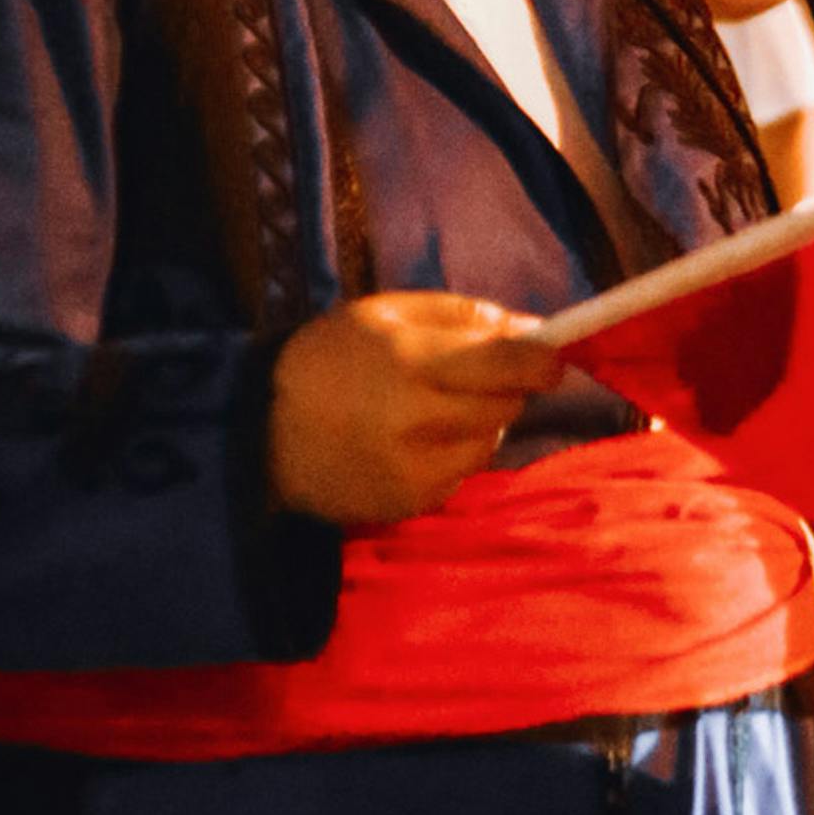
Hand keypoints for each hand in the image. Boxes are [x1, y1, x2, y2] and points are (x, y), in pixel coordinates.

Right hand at [266, 290, 561, 528]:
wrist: (261, 430)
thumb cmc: (330, 357)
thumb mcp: (388, 312)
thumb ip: (463, 316)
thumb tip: (533, 328)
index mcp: (410, 360)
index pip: (504, 364)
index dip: (540, 361)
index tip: (552, 358)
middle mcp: (416, 419)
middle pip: (504, 405)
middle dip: (504, 388)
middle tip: (473, 377)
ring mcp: (414, 469)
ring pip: (489, 443)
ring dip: (479, 424)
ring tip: (432, 409)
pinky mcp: (409, 503)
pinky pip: (460, 475)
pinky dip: (451, 456)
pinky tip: (411, 442)